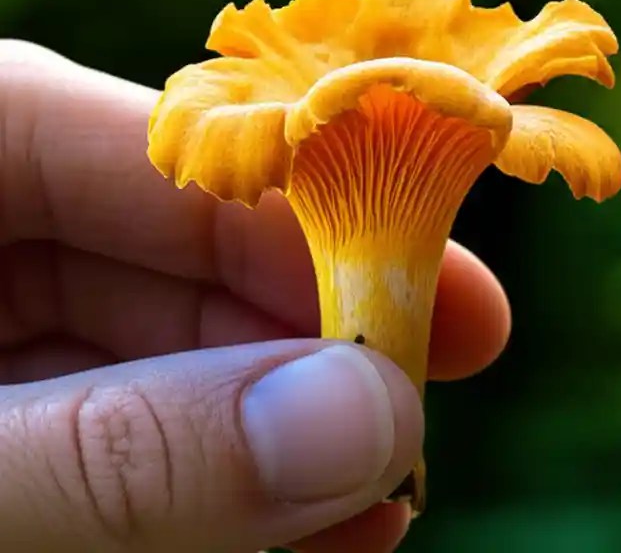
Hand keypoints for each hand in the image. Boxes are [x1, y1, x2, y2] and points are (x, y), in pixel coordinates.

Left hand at [0, 41, 510, 551]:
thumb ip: (136, 451)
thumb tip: (372, 418)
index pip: (169, 152)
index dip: (327, 223)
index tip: (457, 303)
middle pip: (181, 258)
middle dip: (311, 351)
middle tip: (419, 428)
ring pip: (160, 351)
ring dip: (273, 432)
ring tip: (371, 503)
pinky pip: (116, 421)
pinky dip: (199, 474)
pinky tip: (285, 520)